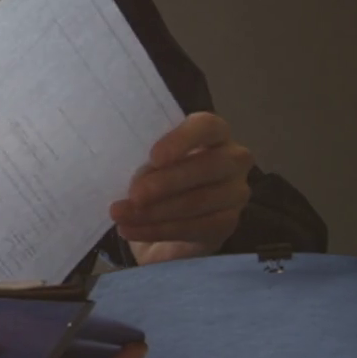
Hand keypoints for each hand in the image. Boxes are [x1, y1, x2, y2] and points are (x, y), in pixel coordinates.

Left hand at [110, 112, 253, 263]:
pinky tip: (130, 230)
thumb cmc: (155, 178)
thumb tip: (133, 177)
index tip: (154, 157)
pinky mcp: (228, 224)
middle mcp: (233, 159)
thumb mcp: (148, 163)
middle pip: (206, 166)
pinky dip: (157, 230)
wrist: (165, 225)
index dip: (182, 140)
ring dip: (154, 211)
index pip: (207, 127)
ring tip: (121, 215)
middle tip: (134, 195)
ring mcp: (235, 193)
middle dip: (165, 183)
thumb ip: (145, 161)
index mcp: (214, 133)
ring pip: (197, 201)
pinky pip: (194, 228)